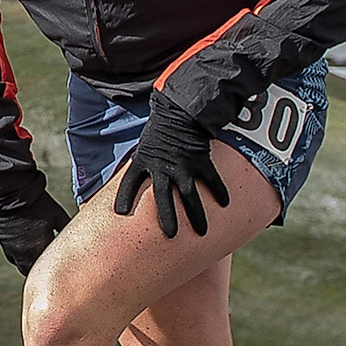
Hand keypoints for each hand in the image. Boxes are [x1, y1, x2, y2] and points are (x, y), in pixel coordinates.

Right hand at [0, 191, 70, 274]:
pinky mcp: (5, 244)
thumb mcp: (58, 215)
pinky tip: (27, 250)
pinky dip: (21, 257)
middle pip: (35, 272)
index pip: (51, 267)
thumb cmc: (39, 203)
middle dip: (43, 271)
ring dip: (31, 265)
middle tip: (52, 266)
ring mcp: (12, 250)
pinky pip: (13, 258)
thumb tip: (78, 237)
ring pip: (23, 267)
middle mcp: (24, 254)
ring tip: (40, 259)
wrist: (14, 193)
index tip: (65, 265)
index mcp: (40, 248)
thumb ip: (67, 230)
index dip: (58, 266)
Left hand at [114, 91, 229, 236]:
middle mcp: (162, 167)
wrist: (182, 110)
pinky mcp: (200, 161)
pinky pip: (211, 179)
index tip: (120, 212)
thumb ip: (139, 167)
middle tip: (170, 235)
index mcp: (143, 162)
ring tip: (202, 232)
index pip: (129, 182)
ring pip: (189, 195)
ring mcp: (182, 165)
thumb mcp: (142, 148)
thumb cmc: (160, 131)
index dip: (124, 197)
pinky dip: (219, 191)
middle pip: (163, 198)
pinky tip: (226, 204)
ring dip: (196, 215)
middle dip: (167, 218)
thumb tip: (131, 182)